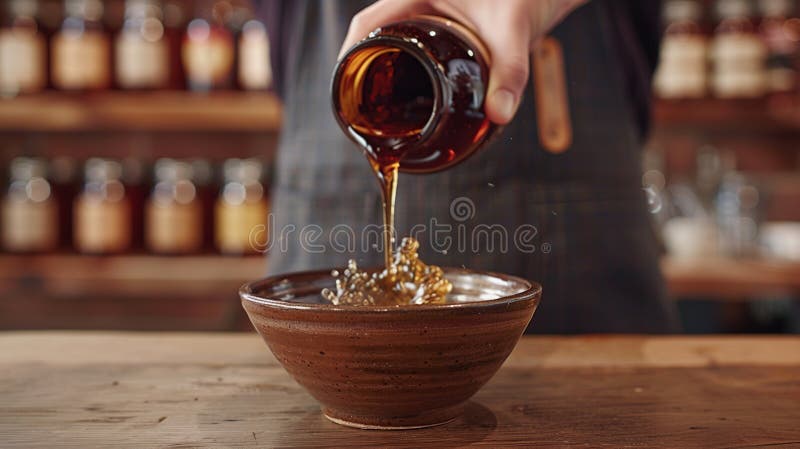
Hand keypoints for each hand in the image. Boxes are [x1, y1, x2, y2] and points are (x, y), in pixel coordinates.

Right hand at [340, 0, 586, 124]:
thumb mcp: (513, 33)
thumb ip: (509, 74)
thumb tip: (499, 114)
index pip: (367, 23)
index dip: (349, 55)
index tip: (345, 88)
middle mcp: (414, 1)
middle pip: (370, 35)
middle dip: (361, 71)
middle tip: (361, 109)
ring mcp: (421, 11)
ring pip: (385, 40)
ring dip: (377, 70)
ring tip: (375, 107)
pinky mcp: (433, 23)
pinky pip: (403, 43)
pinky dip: (397, 67)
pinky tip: (400, 95)